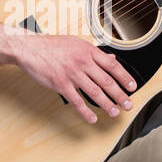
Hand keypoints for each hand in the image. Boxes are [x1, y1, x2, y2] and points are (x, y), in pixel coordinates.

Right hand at [12, 34, 136, 123]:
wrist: (29, 48)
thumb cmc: (51, 45)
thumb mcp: (76, 44)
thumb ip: (93, 53)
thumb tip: (111, 59)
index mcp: (88, 51)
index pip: (112, 65)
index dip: (124, 77)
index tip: (132, 87)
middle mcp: (82, 62)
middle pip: (106, 81)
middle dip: (119, 95)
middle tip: (128, 104)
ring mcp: (71, 74)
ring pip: (94, 92)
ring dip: (107, 104)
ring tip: (115, 112)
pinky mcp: (61, 84)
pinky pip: (76, 101)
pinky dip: (86, 111)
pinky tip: (93, 118)